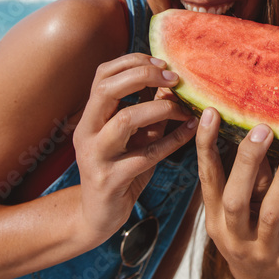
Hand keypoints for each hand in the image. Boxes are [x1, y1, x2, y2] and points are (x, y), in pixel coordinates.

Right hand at [72, 53, 197, 244]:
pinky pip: (146, 155)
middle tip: (174, 79)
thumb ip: (150, 111)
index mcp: (90, 117)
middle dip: (143, 76)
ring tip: (183, 109)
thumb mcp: (133, 137)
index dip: (132, 62)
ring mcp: (96, 157)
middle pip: (107, 89)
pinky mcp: (110, 180)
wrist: (98, 216)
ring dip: (160, 108)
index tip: (162, 63)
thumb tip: (174, 83)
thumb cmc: (119, 170)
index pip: (102, 75)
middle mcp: (87, 133)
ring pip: (125, 120)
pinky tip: (192, 132)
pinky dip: (173, 141)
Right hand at [195, 108, 278, 278]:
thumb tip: (254, 124)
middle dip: (248, 162)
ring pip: (272, 211)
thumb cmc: (248, 230)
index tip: (210, 113)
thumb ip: (245, 176)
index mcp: (215, 216)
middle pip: (236, 197)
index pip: (207, 177)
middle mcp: (234, 233)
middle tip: (263, 129)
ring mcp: (262, 247)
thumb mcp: (237, 209)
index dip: (205, 146)